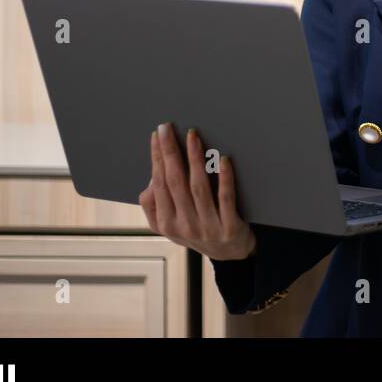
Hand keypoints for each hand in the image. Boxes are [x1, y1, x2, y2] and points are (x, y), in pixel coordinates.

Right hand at [139, 122, 256, 261]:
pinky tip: (223, 159)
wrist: (230, 253)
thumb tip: (151, 181)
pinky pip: (226, 199)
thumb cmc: (197, 230)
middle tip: (168, 128)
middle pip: (175, 183)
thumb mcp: (170, 225)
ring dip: (195, 159)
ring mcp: (208, 228)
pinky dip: (224, 178)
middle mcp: (184, 227)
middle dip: (170, 153)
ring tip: (193, 137)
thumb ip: (154, 206)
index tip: (157, 136)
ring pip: (199, 188)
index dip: (157, 159)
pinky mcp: (230, 227)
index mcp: (166, 224)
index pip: (159, 185)